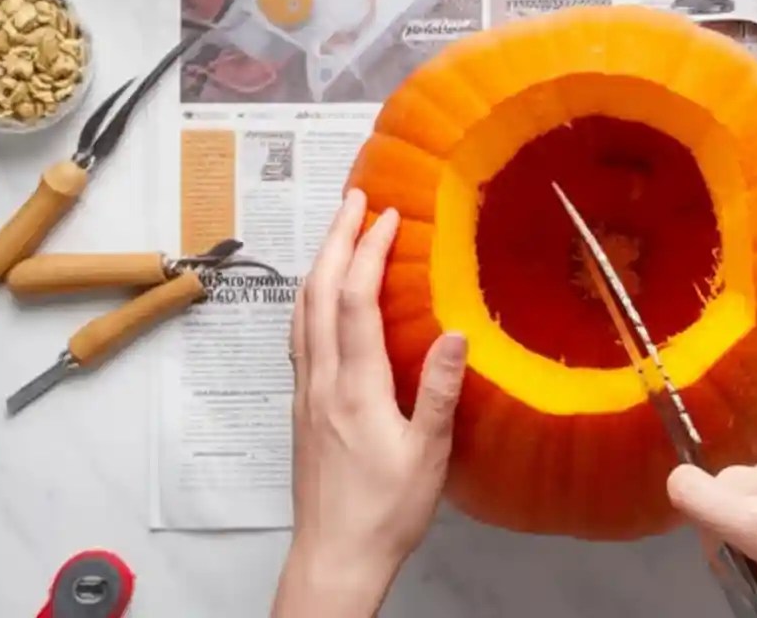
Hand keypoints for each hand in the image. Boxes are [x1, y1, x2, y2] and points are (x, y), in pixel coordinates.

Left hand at [272, 188, 467, 617]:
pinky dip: (309, 300)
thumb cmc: (385, 512)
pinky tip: (320, 299)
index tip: (387, 216)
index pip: (355, 300)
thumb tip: (457, 333)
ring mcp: (305, 394)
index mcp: (355, 387)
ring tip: (336, 233)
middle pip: (318, 294)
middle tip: (353, 200)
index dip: (368, 251)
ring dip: (319, 265)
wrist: (335, 556)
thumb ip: (440, 391)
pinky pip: (298, 337)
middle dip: (335, 240)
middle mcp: (321, 382)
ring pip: (301, 312)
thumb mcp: (428, 454)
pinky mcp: (301, 409)